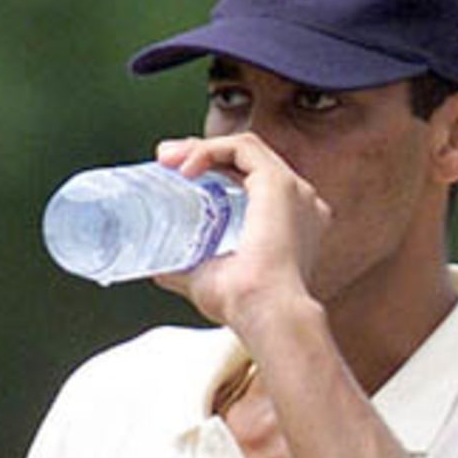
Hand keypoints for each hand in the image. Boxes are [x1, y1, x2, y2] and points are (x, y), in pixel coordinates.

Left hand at [151, 134, 331, 336]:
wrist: (265, 310)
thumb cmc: (246, 304)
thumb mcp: (209, 280)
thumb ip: (187, 267)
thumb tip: (158, 266)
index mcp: (293, 225)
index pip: (254, 182)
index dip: (215, 172)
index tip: (179, 177)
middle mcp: (300, 204)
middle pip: (248, 161)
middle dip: (202, 154)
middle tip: (166, 161)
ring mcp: (295, 191)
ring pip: (245, 149)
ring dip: (202, 147)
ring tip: (169, 159)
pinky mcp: (280, 183)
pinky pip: (243, 147)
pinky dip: (211, 149)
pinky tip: (187, 166)